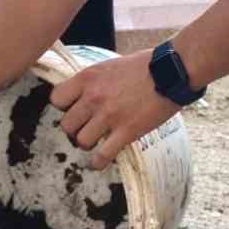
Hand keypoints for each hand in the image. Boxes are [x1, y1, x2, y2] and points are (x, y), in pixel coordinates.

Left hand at [49, 50, 178, 170]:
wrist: (171, 72)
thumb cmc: (144, 66)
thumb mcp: (110, 66)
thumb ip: (93, 81)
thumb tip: (82, 95)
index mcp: (88, 78)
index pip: (56, 99)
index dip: (64, 107)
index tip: (73, 109)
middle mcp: (94, 97)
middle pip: (66, 125)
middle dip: (75, 129)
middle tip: (86, 128)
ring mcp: (109, 116)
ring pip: (82, 141)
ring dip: (88, 144)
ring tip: (97, 141)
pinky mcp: (127, 131)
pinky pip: (102, 156)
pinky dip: (99, 162)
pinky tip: (100, 161)